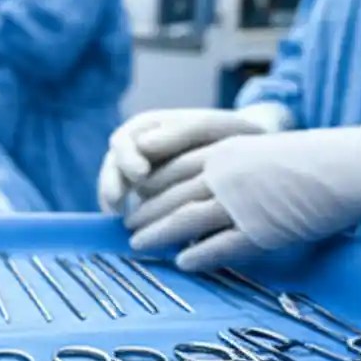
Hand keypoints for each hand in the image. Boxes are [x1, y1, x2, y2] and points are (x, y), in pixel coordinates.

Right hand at [98, 107, 280, 212]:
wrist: (249, 153)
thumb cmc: (229, 133)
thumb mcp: (211, 127)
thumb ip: (181, 133)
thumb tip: (144, 145)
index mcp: (147, 128)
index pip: (123, 143)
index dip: (127, 159)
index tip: (140, 174)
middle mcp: (137, 152)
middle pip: (112, 169)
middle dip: (111, 185)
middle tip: (117, 201)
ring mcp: (140, 178)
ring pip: (116, 191)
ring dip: (115, 206)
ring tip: (120, 221)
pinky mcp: (150, 202)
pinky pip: (131, 211)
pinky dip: (132, 222)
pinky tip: (137, 234)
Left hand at [126, 127, 360, 270]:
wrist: (350, 167)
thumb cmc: (312, 160)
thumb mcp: (261, 152)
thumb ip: (232, 165)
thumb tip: (209, 183)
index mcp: (224, 149)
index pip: (172, 167)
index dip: (148, 185)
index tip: (132, 197)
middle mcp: (225, 172)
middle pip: (171, 195)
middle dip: (144, 212)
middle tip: (126, 227)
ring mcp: (240, 201)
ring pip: (185, 220)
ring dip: (157, 234)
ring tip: (138, 247)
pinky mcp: (260, 229)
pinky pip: (220, 247)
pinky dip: (198, 256)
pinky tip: (183, 264)